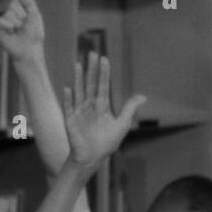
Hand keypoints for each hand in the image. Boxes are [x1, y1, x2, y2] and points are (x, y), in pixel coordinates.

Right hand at [0, 0, 44, 64]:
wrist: (29, 49)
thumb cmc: (34, 34)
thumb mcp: (35, 15)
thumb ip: (29, 3)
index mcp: (22, 11)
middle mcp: (12, 15)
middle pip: (14, 4)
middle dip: (21, 12)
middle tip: (24, 24)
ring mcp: (5, 22)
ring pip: (9, 11)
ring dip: (17, 20)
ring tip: (19, 29)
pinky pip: (2, 20)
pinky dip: (9, 24)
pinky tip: (12, 31)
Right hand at [62, 54, 143, 170]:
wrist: (92, 158)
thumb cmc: (106, 143)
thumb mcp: (122, 124)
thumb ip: (129, 109)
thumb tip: (143, 96)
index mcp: (101, 106)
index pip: (102, 85)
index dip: (103, 72)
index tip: (104, 58)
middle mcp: (89, 106)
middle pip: (90, 84)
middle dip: (91, 69)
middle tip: (92, 53)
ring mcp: (79, 113)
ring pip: (79, 91)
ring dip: (78, 78)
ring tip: (78, 64)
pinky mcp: (70, 122)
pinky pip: (69, 107)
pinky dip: (68, 98)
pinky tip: (68, 87)